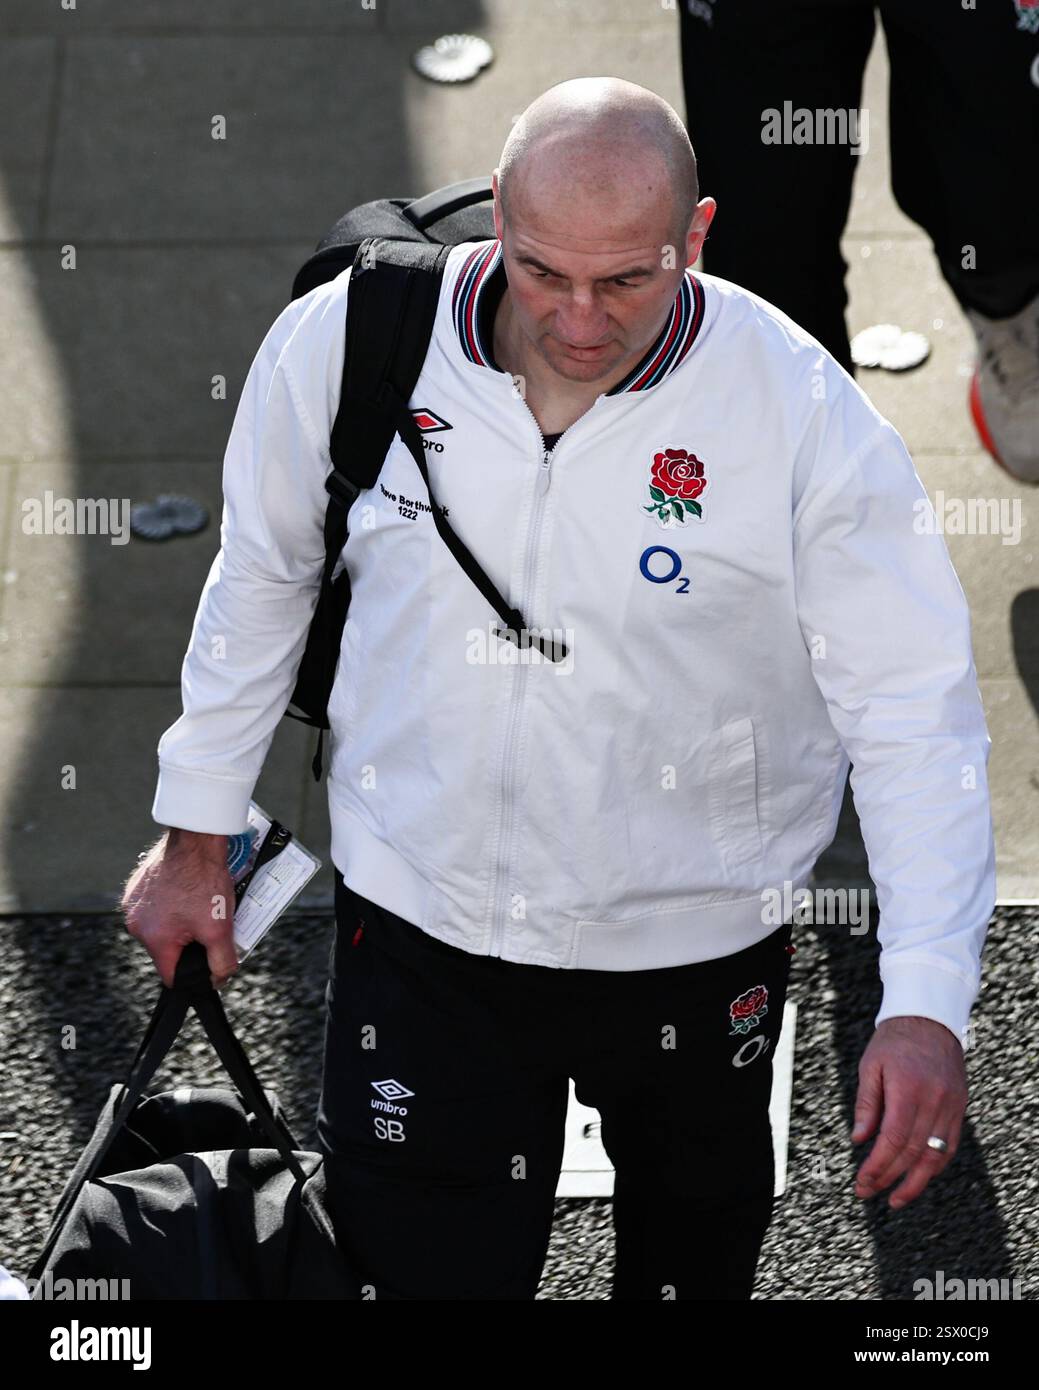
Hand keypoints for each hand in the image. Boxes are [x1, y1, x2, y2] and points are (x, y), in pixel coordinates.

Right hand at [121, 829, 237, 989]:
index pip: (171, 975)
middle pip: (167, 950)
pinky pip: (157, 906)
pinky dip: (173, 903)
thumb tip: (218, 980)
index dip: (193, 972)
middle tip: (209, 924)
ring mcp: (134, 903)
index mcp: (153, 939)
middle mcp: (136, 924)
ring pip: (162, 926)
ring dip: (182, 922)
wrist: (195, 840)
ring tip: (201, 904)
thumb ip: (221, 961)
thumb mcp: (220, 928)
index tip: (207, 959)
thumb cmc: (204, 881)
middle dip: (189, 942)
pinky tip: (190, 891)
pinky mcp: (137, 886)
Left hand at [851, 1015, 966, 1209]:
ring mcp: (951, 1106)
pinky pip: (949, 1145)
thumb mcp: (871, 1066)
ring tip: (896, 1199)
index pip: (894, 1140)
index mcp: (908, 1089)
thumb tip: (859, 1140)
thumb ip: (867, 1104)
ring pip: (936, 1155)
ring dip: (916, 1182)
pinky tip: (918, 1177)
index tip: (862, 1181)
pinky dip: (934, 1165)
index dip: (879, 1166)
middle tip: (868, 1192)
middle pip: (914, 1152)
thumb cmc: (894, 1042)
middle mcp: (934, 1101)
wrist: (930, 1020)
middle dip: (890, 1177)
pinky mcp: (959, 1108)